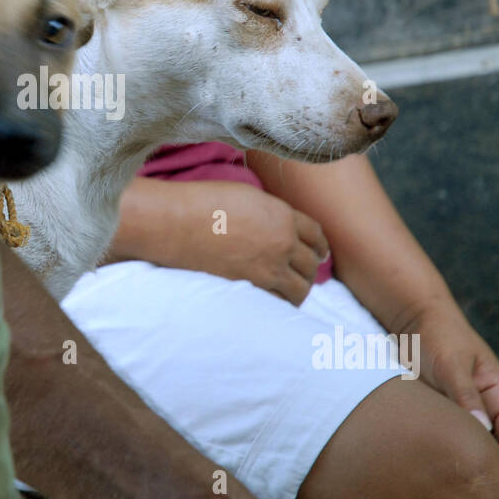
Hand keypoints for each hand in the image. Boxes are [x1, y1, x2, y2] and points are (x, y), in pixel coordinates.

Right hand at [200, 182, 329, 303]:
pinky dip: (282, 302)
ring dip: (300, 289)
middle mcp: (282, 243)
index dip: (320, 245)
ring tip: (294, 290)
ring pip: (301, 287)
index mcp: (283, 216)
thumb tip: (280, 224)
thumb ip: (271, 212)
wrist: (177, 223)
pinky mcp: (250, 287)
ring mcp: (267, 268)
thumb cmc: (205, 202)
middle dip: (311, 268)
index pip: (316, 234)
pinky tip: (276, 300)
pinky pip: (279, 301)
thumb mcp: (248, 196)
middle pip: (312, 263)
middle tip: (306, 273)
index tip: (320, 253)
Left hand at [402, 307, 498, 468]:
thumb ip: (465, 394)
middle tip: (470, 486)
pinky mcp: (447, 411)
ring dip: (470, 459)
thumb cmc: (439, 336)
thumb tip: (483, 429)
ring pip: (477, 444)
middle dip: (491, 466)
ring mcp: (468, 409)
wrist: (415, 319)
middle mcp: (488, 405)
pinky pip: (455, 437)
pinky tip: (435, 462)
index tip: (490, 474)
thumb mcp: (451, 363)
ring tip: (453, 479)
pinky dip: (451, 450)